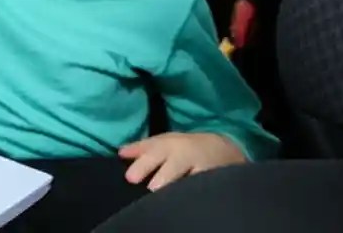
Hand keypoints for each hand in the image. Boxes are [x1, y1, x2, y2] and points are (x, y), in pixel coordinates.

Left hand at [119, 132, 246, 190]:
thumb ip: (141, 148)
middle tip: (153, 189)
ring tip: (167, 198)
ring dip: (179, 189)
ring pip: (190, 180)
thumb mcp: (163, 142)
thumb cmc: (183, 147)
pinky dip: (195, 193)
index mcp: (168, 146)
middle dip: (162, 180)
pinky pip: (205, 188)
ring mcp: (201, 170)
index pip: (154, 154)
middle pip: (172, 169)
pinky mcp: (214, 180)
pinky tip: (187, 200)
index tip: (131, 178)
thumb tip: (120, 153)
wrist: (221, 149)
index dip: (143, 166)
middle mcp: (184, 157)